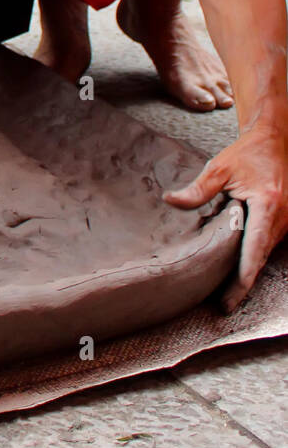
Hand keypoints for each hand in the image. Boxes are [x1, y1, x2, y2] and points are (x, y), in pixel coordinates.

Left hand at [165, 122, 287, 310]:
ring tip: (228, 295)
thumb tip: (170, 201)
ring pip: (267, 253)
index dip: (244, 275)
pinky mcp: (285, 221)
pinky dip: (255, 259)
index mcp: (268, 205)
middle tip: (225, 305)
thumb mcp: (218, 168)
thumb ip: (197, 189)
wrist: (272, 141)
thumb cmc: (245, 154)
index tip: (233, 296)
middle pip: (262, 257)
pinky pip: (269, 245)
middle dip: (244, 283)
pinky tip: (239, 272)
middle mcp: (283, 217)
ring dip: (249, 272)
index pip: (255, 248)